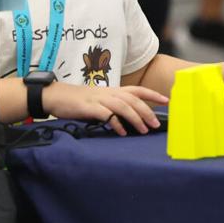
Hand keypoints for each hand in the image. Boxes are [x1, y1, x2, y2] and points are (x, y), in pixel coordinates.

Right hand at [43, 81, 168, 135]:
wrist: (56, 96)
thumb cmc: (80, 101)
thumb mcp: (101, 101)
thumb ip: (116, 107)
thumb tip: (132, 119)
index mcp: (113, 91)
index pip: (138, 90)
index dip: (153, 95)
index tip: (167, 100)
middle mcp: (109, 93)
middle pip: (133, 100)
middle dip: (147, 111)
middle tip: (156, 124)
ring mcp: (99, 99)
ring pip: (122, 106)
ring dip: (135, 118)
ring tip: (144, 130)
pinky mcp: (88, 107)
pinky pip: (105, 114)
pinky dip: (115, 122)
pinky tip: (121, 131)